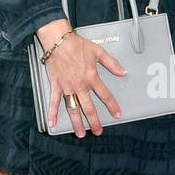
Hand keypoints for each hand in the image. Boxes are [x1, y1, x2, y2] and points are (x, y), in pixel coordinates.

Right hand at [36, 18, 126, 136]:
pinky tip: (52, 123)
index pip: (105, 95)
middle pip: (89, 108)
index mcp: (91, 77)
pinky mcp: (56, 85)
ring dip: (77, 122)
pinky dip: (52, 112)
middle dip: (94, 121)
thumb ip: (112, 64)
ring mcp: (67, 87)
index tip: (117, 114)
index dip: (112, 106)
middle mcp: (80, 85)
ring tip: (80, 133)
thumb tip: (123, 72)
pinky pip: (54, 102)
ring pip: (73, 109)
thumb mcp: (98, 52)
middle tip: (98, 131)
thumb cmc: (77, 45)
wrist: (58, 41)